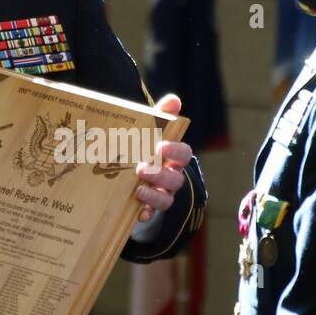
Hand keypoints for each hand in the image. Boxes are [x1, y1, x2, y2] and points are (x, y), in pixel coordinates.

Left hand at [135, 93, 192, 223]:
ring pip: (166, 199)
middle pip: (175, 180)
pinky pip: (151, 214)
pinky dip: (146, 213)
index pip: (184, 154)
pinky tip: (138, 212)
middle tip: (142, 168)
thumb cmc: (145, 149)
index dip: (176, 151)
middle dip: (161, 175)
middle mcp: (171, 178)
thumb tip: (174, 100)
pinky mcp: (148, 209)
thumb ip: (162, 116)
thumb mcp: (150, 131)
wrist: (131, 175)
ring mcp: (161, 195)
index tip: (161, 146)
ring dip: (154, 195)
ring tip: (138, 190)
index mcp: (173, 158)